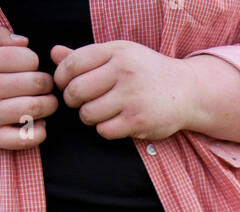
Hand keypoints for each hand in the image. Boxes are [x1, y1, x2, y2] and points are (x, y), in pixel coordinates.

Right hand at [0, 27, 56, 149]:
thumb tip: (24, 42)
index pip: (28, 58)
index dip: (34, 62)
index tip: (29, 68)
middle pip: (36, 83)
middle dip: (47, 83)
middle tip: (44, 86)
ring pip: (35, 109)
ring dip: (48, 106)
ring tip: (45, 104)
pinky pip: (25, 139)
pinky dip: (39, 132)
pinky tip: (38, 124)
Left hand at [52, 41, 188, 141]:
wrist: (186, 91)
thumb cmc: (147, 72)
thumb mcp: (120, 56)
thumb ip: (86, 57)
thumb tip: (53, 53)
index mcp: (116, 51)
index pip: (73, 64)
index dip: (61, 78)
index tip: (65, 86)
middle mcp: (123, 71)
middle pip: (76, 91)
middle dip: (73, 101)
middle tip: (80, 103)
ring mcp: (131, 97)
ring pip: (88, 114)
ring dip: (88, 117)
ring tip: (99, 113)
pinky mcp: (138, 121)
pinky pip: (104, 130)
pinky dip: (104, 129)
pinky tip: (113, 123)